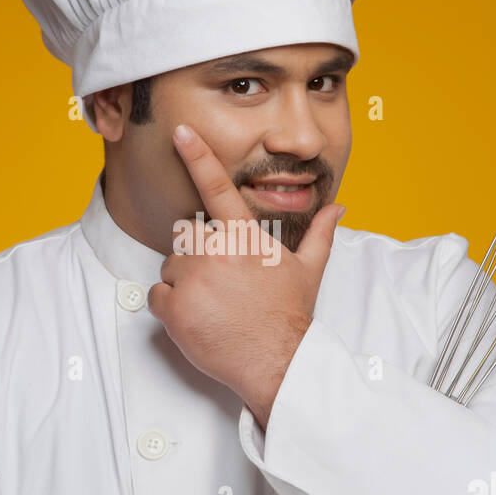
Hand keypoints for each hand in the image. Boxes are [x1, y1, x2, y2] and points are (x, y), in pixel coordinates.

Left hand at [147, 124, 344, 427]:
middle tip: (222, 284)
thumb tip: (338, 208)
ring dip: (184, 282)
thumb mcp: (308, 270)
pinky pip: (157, 295)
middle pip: (187, 236)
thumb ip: (319, 233)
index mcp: (245, 237)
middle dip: (198, 255)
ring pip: (171, 265)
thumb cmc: (289, 316)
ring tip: (213, 305)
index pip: (217, 188)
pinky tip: (197, 320)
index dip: (198, 156)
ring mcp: (193, 278)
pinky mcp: (174, 306)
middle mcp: (216, 251)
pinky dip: (170, 308)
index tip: (180, 132)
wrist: (277, 362)